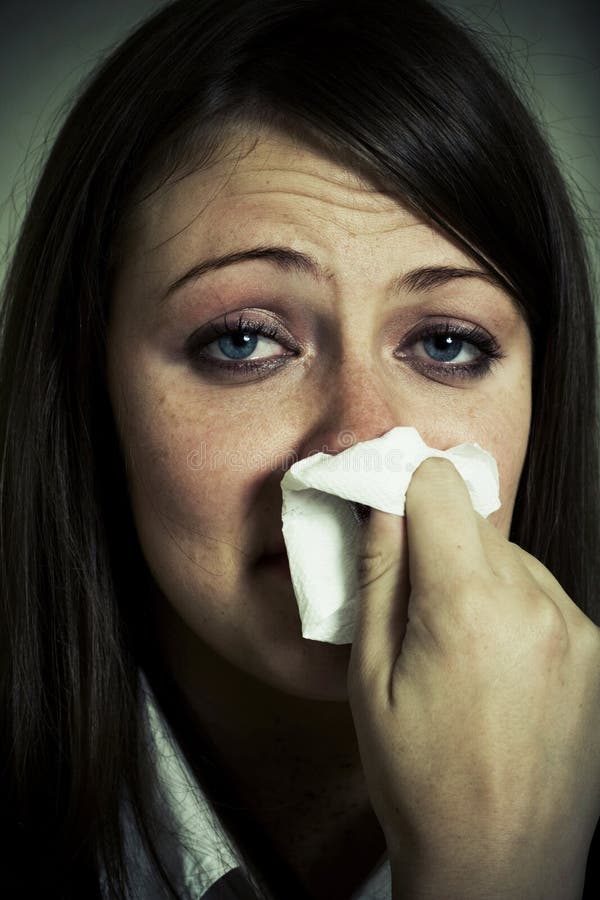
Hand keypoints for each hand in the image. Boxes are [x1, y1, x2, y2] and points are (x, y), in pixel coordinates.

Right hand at [347, 457, 599, 899]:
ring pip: (510, 555)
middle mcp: (535, 604)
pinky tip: (491, 663)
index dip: (404, 489)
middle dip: (436, 542)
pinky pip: (541, 593)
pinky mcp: (594, 649)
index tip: (387, 511)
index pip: (439, 486)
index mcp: (468, 605)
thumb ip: (377, 576)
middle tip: (412, 599)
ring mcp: (574, 626)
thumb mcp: (370, 678)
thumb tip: (379, 508)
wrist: (499, 864)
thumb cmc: (423, 783)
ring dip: (476, 577)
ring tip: (454, 644)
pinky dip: (512, 606)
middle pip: (475, 520)